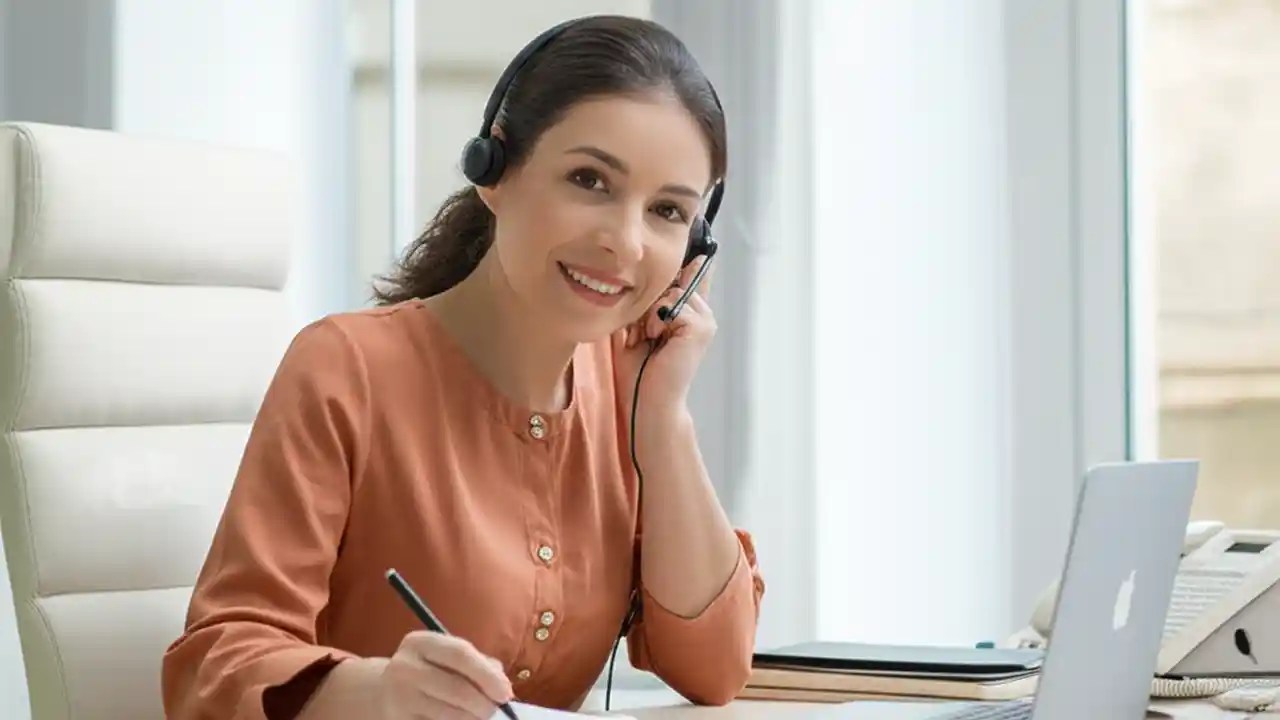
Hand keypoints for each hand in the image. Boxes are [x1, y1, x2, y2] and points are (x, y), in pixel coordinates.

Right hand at [377, 632, 512, 719]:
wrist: (380, 692)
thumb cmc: (426, 670)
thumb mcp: (445, 656)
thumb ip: (477, 663)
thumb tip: (502, 685)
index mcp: (420, 642)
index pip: (460, 654)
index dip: (487, 675)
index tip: (506, 693)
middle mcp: (405, 667)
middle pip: (456, 688)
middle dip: (483, 703)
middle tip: (496, 711)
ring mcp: (398, 697)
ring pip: (447, 714)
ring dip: (471, 719)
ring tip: (480, 717)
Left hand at [614, 255, 716, 415]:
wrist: (647, 401)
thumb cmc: (638, 370)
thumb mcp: (637, 327)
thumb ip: (646, 303)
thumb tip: (642, 272)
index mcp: (689, 312)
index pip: (693, 274)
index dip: (691, 260)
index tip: (696, 240)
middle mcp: (702, 313)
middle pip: (673, 280)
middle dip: (650, 300)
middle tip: (645, 331)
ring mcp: (705, 319)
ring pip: (672, 291)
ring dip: (651, 313)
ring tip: (650, 337)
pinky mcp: (701, 327)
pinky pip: (673, 304)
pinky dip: (657, 320)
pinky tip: (657, 339)